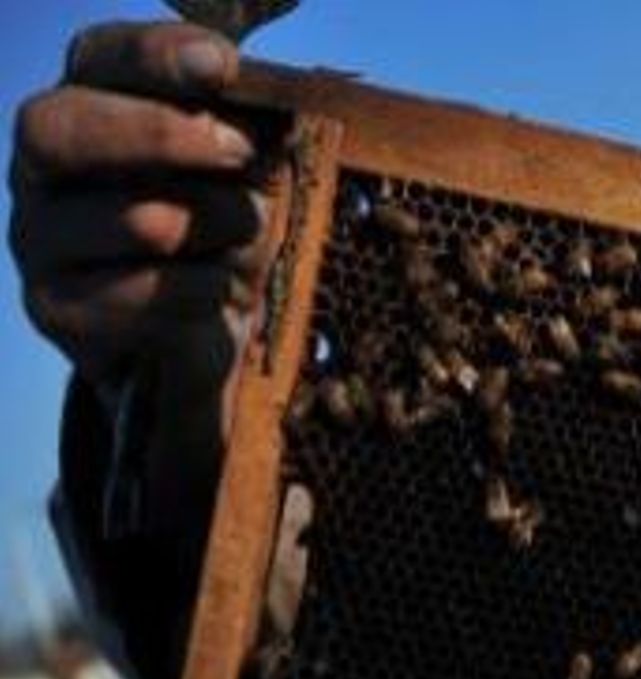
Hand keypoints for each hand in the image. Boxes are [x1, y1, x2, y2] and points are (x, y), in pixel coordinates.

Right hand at [9, 21, 267, 406]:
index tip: (222, 66)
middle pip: (58, 129)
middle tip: (238, 151)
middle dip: (157, 134)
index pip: (98, 58)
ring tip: (246, 232)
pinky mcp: (57, 308)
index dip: (155, 55)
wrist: (194, 330)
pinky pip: (142, 294)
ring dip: (213, 225)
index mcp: (86, 105)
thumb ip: (245, 133)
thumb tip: (272, 117)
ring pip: (129, 219)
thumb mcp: (241, 170)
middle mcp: (42, 167)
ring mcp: (39, 238)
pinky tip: (222, 286)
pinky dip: (202, 289)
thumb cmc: (217, 225)